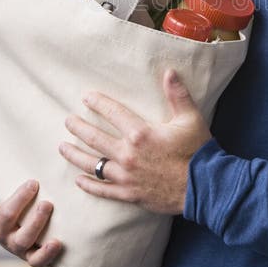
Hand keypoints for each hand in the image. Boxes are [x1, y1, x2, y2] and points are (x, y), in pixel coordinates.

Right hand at [0, 172, 63, 266]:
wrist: (8, 222)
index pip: (5, 216)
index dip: (19, 201)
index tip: (33, 183)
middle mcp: (11, 241)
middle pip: (21, 239)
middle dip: (35, 223)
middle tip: (48, 204)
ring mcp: (27, 251)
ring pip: (34, 258)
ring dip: (46, 252)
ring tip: (57, 241)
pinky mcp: (41, 257)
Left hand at [59, 68, 210, 214]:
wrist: (204, 187)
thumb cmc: (198, 151)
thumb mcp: (190, 119)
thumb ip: (177, 95)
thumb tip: (169, 72)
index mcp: (140, 133)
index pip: (112, 113)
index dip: (98, 103)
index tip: (86, 97)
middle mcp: (128, 154)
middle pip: (95, 138)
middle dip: (78, 127)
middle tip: (67, 121)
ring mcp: (126, 176)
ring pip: (92, 164)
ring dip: (75, 155)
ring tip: (62, 147)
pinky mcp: (129, 194)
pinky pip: (102, 190)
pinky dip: (89, 185)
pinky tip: (78, 180)